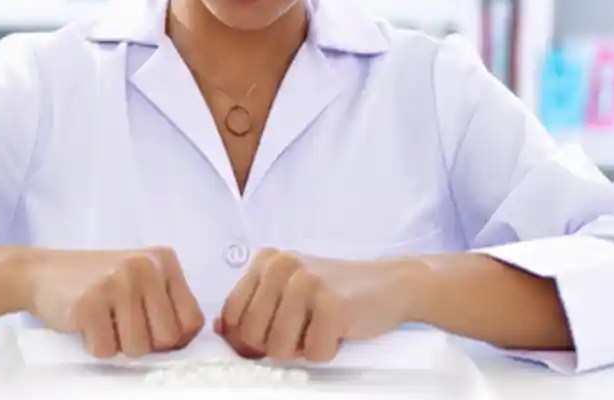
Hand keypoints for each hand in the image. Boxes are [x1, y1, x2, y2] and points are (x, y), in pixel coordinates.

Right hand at [24, 247, 204, 358]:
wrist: (42, 271)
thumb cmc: (97, 282)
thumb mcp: (140, 280)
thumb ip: (165, 304)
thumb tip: (184, 345)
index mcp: (164, 261)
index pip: (193, 319)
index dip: (175, 338)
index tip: (151, 332)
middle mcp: (145, 267)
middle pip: (167, 338)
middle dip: (144, 342)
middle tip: (121, 325)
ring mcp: (117, 283)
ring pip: (138, 348)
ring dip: (117, 345)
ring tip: (102, 320)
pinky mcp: (89, 303)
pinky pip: (106, 350)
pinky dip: (94, 345)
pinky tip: (86, 323)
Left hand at [217, 248, 421, 362]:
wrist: (391, 284)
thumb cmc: (337, 292)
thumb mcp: (288, 291)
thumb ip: (254, 307)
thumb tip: (221, 330)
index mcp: (267, 259)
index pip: (232, 314)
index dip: (250, 337)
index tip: (275, 332)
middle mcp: (283, 265)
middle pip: (252, 335)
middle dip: (278, 344)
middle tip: (305, 328)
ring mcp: (307, 282)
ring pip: (278, 349)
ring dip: (303, 349)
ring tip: (322, 326)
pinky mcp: (332, 304)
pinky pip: (313, 354)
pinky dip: (329, 350)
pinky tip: (340, 329)